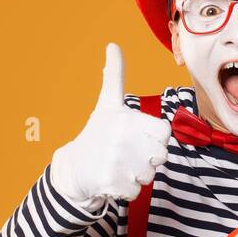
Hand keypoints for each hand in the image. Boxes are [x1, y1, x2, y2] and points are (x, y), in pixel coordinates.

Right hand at [49, 43, 171, 208]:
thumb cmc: (97, 133)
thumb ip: (114, 75)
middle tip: (125, 153)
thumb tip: (112, 45)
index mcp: (126, 118)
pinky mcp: (111, 184)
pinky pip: (136, 191)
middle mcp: (122, 139)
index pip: (164, 133)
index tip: (135, 136)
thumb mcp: (108, 104)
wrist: (73, 167)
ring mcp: (116, 162)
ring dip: (137, 175)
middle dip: (146, 158)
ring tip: (118, 165)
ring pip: (149, 175)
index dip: (152, 138)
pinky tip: (111, 179)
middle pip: (160, 156)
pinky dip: (126, 189)